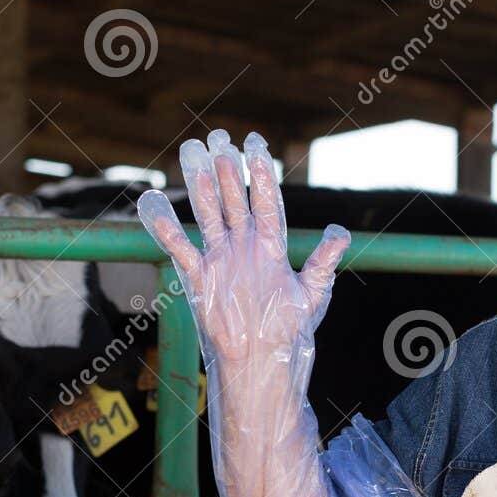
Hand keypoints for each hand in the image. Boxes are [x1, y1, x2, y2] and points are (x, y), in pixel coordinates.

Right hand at [137, 130, 348, 363]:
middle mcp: (244, 245)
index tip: (254, 144)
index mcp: (270, 245)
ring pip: (208, 215)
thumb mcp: (313, 293)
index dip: (259, 173)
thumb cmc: (289, 328)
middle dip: (227, 171)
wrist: (260, 358)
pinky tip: (155, 206)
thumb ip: (323, 261)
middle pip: (234, 200)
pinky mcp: (201, 276)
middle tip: (219, 138)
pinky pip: (181, 248)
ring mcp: (221, 258)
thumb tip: (341, 233)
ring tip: (193, 155)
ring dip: (201, 188)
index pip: (265, 201)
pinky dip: (167, 229)